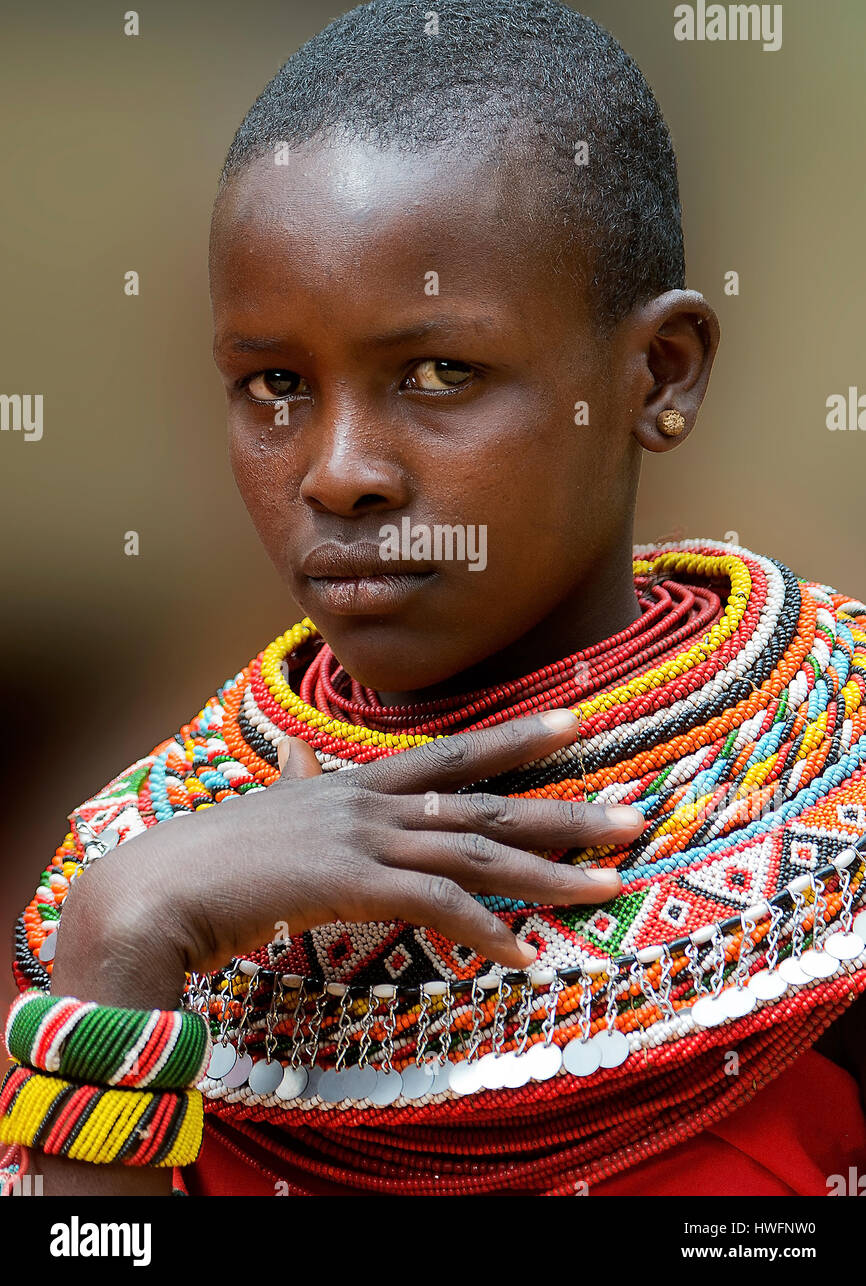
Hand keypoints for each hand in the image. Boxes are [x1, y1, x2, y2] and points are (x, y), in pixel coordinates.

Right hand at [53, 709, 643, 1000]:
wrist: (162, 888)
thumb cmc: (214, 857)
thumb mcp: (271, 810)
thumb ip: (296, 782)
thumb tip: (297, 755)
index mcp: (360, 784)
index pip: (456, 754)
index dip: (518, 735)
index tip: (577, 722)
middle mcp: (373, 803)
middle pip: (489, 803)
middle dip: (568, 809)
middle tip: (636, 814)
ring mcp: (365, 838)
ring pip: (478, 852)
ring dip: (552, 873)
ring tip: (613, 886)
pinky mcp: (353, 882)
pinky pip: (438, 907)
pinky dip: (485, 932)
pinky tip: (525, 957)